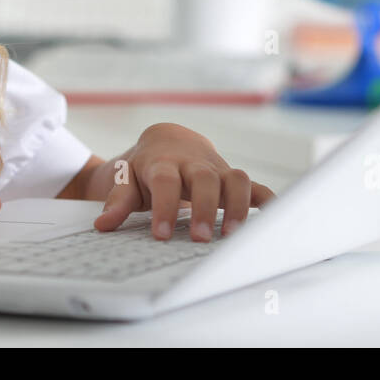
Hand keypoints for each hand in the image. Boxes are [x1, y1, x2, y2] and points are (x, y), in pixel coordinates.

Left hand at [93, 123, 274, 241]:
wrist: (166, 140)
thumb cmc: (143, 167)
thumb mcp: (124, 179)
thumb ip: (117, 200)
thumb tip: (104, 224)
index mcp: (163, 162)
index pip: (166, 181)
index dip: (165, 206)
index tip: (162, 235)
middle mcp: (193, 163)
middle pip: (205, 178)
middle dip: (205, 208)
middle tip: (200, 239)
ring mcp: (216, 168)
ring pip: (235, 178)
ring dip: (238, 206)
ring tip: (231, 235)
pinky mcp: (231, 177)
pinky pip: (254, 186)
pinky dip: (267, 200)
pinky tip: (275, 219)